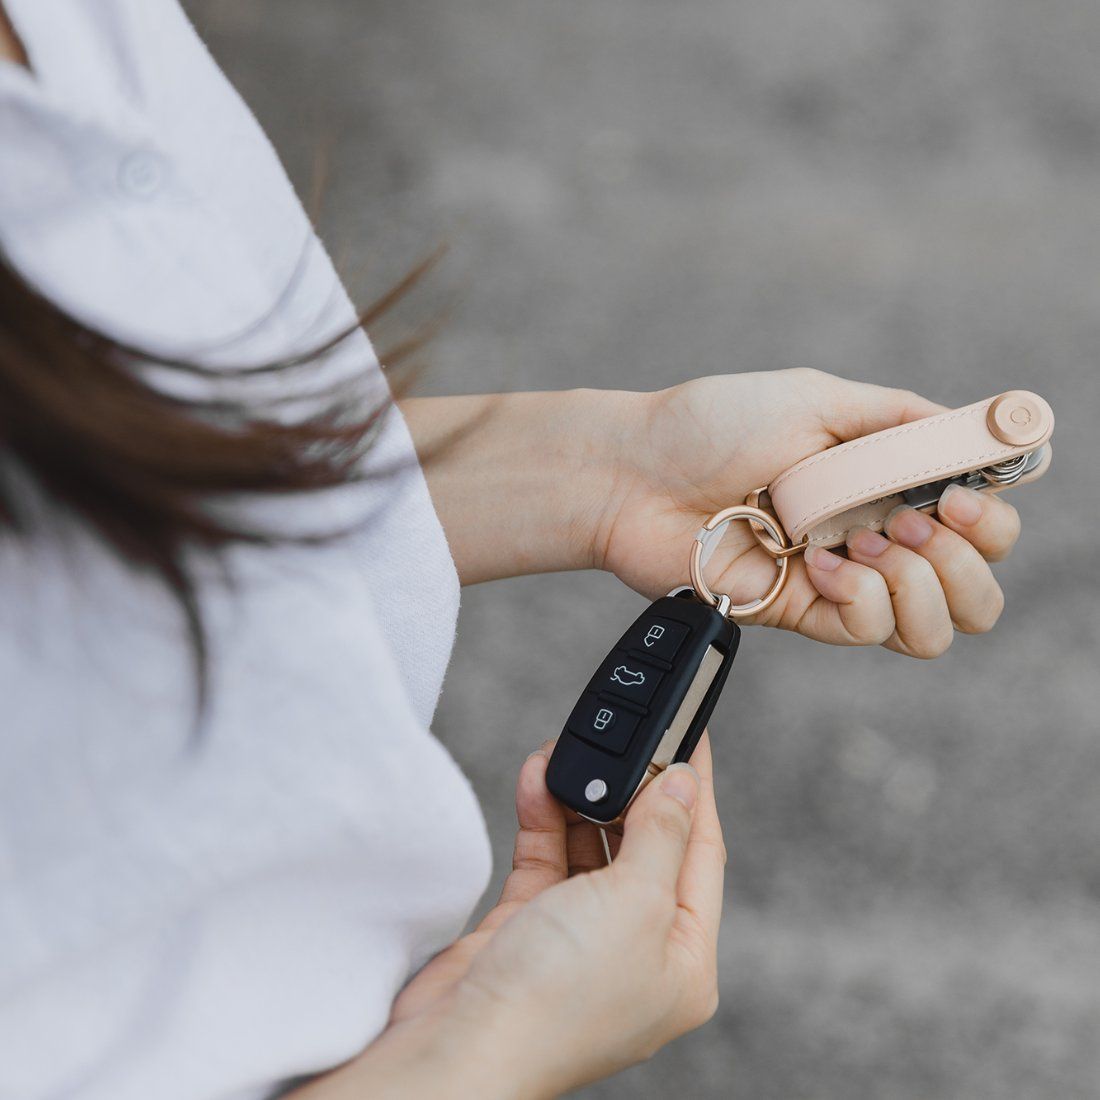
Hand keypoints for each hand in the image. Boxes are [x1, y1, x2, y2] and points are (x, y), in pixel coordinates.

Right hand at [312, 737, 723, 1099]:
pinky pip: (546, 859)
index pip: (701, 853)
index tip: (693, 732)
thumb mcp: (635, 902)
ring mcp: (581, 941)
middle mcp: (637, 951)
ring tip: (569, 753)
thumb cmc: (557, 997)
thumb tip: (683, 783)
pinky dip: (543, 817)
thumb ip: (661, 834)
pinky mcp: (530, 929)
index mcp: (684, 961)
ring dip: (579, 798)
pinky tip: (538, 778)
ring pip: (591, 848)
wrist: (459, 1047)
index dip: (696, 788)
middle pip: (646, 846)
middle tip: (625, 736)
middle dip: (631, 789)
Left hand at [596, 369, 1021, 656]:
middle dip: (964, 563)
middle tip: (909, 522)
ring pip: (932, 631)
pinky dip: (858, 597)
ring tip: (865, 543)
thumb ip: (901, 418)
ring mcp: (838, 583)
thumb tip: (983, 428)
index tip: (959, 498)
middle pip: (974, 594)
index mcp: (885, 486)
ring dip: (919, 587)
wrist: (635, 473)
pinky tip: (814, 563)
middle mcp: (873, 539)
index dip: (991, 524)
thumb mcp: (816, 398)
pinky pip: (866, 632)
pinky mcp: (798, 614)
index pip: (980, 531)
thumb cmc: (714, 425)